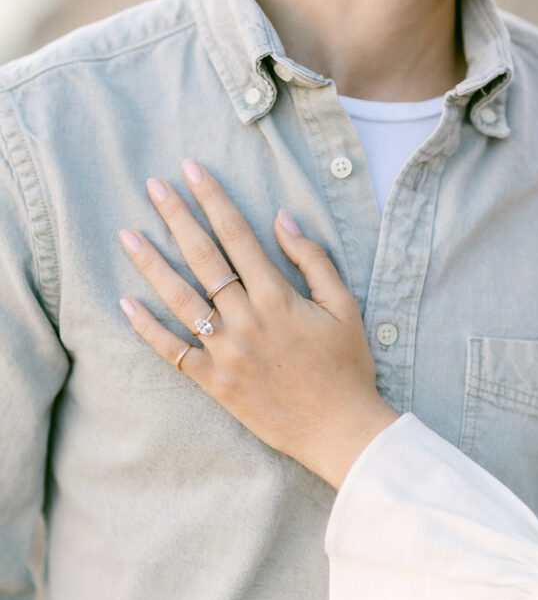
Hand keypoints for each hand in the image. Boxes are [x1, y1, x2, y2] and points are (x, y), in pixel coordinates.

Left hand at [118, 160, 398, 487]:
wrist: (339, 429)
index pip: (238, 234)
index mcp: (278, 297)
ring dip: (151, 263)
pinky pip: (172, 352)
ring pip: (179, 298)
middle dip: (176, 216)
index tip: (191, 170)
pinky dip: (148, 329)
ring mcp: (226, 351)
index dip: (213, 198)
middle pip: (202, 257)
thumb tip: (282, 220)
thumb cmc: (347, 366)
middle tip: (152, 186)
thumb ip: (313, 260)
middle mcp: (246, 319)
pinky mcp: (214, 382)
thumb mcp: (345, 306)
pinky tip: (127, 304)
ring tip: (127, 234)